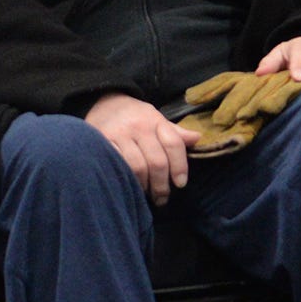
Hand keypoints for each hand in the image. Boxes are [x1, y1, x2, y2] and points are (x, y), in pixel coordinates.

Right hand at [84, 93, 202, 204]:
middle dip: (162, 184)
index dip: (180, 166)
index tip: (180, 184)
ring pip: (138, 167)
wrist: (102, 103)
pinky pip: (118, 166)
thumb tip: (198, 139)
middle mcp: (139, 126)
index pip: (174, 144)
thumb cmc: (135, 116)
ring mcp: (119, 134)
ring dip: (145, 186)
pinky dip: (126, 179)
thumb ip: (175, 133)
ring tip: (147, 194)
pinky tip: (130, 186)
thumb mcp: (156, 119)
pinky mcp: (102, 142)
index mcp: (155, 120)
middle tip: (162, 198)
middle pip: (157, 161)